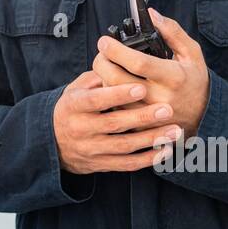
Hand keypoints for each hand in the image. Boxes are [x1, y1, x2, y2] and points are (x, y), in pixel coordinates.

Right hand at [53, 69, 186, 173]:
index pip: (95, 100)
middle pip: (114, 124)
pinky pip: (127, 164)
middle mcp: (80, 128)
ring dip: (151, 139)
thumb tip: (122, 64)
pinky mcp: (101, 164)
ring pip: (124, 146)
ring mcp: (91, 149)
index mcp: (73, 105)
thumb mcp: (76, 89)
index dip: (117, 95)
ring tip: (174, 130)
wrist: (53, 143)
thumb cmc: (72, 108)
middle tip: (167, 109)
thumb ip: (98, 79)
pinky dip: (147, 159)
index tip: (141, 88)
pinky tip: (165, 150)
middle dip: (142, 117)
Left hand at [92, 7, 210, 139]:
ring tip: (106, 65)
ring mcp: (149, 115)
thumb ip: (172, 31)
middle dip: (102, 62)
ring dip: (102, 78)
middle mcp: (160, 98)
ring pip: (112, 96)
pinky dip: (109, 94)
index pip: (138, 63)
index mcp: (173, 77)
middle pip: (117, 80)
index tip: (105, 41)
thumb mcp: (192, 52)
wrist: (204, 114)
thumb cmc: (194, 80)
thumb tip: (152, 14)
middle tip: (101, 52)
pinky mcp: (141, 125)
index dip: (116, 50)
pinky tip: (112, 83)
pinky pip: (116, 109)